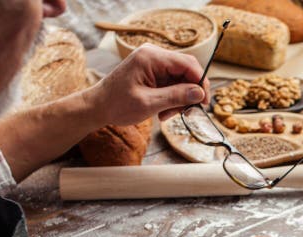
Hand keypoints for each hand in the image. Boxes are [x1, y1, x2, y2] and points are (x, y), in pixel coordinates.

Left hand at [87, 44, 210, 124]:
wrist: (97, 107)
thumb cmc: (117, 104)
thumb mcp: (149, 103)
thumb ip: (176, 96)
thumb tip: (200, 94)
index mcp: (151, 57)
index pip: (188, 64)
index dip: (200, 83)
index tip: (204, 103)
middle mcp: (153, 55)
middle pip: (186, 71)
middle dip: (189, 93)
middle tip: (186, 112)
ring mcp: (153, 63)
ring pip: (181, 79)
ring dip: (179, 99)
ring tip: (167, 115)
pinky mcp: (152, 72)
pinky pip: (172, 83)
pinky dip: (172, 98)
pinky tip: (163, 111)